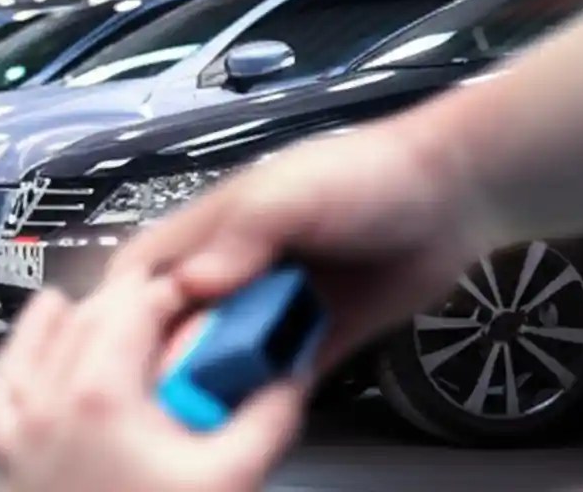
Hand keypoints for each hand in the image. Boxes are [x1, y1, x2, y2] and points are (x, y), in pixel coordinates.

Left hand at [0, 273, 308, 491]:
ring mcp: (19, 429)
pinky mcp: (4, 459)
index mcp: (101, 394)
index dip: (174, 288)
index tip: (202, 292)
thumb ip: (267, 417)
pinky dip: (18, 365)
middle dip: (135, 299)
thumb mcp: (230, 479)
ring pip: (34, 340)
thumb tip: (287, 378)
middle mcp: (48, 401)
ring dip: (75, 318)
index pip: (137, 303)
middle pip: (88, 314)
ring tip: (116, 319)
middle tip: (176, 308)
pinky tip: (40, 361)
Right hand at [109, 121, 493, 369]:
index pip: (147, 271)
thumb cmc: (365, 175)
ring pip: (229, 355)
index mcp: (215, 230)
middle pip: (183, 322)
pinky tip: (267, 407)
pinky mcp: (319, 335)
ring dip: (222, 379)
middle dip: (177, 354)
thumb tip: (190, 286)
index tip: (125, 342)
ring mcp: (279, 304)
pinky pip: (282, 376)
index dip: (128, 306)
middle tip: (181, 386)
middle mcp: (239, 269)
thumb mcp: (288, 194)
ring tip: (220, 402)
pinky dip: (271, 394)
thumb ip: (236, 237)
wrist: (457, 193)